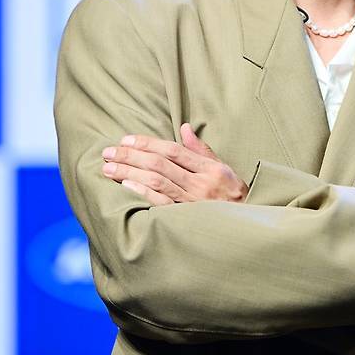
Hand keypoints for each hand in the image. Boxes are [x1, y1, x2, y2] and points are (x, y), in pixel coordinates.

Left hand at [101, 123, 249, 205]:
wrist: (246, 227)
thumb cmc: (234, 196)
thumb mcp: (224, 169)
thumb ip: (201, 150)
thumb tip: (184, 128)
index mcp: (210, 169)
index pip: (173, 150)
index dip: (147, 143)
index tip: (126, 140)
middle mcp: (201, 184)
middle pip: (160, 164)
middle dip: (131, 156)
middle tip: (108, 152)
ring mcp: (193, 203)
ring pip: (157, 182)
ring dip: (130, 173)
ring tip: (109, 168)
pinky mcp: (186, 219)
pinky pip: (161, 204)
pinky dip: (143, 193)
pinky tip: (126, 186)